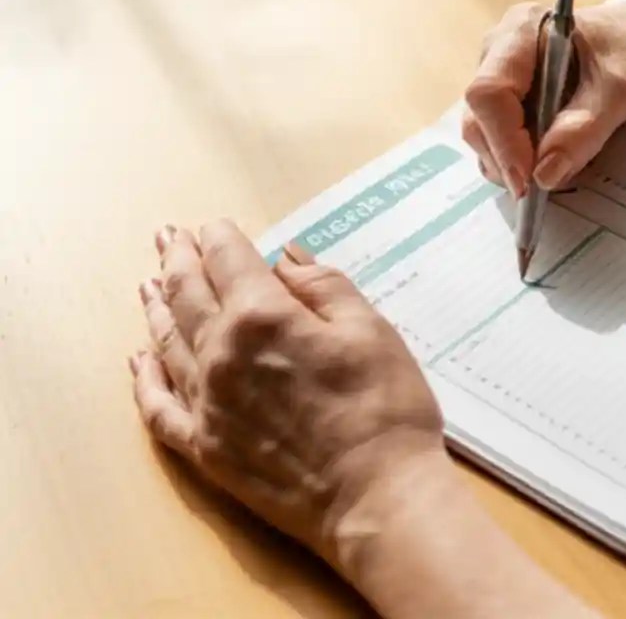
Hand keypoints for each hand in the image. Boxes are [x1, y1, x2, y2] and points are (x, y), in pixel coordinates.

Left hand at [130, 222, 594, 617]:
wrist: (377, 497)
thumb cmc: (387, 411)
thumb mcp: (372, 331)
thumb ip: (325, 287)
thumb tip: (287, 259)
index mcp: (264, 316)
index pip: (230, 261)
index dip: (220, 237)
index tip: (214, 225)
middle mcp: (222, 354)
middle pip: (188, 294)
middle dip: (180, 260)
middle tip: (171, 238)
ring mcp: (207, 403)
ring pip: (167, 342)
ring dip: (157, 306)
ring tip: (150, 283)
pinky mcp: (205, 447)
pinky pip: (159, 407)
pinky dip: (145, 379)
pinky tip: (140, 360)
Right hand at [461, 0, 625, 195]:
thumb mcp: (620, 91)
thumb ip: (583, 130)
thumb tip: (544, 174)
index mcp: (521, 33)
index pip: (489, 93)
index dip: (503, 141)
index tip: (529, 180)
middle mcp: (500, 51)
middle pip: (479, 116)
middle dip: (505, 159)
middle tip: (540, 190)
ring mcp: (501, 76)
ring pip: (484, 132)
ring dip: (512, 163)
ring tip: (556, 171)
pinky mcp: (510, 99)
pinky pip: (500, 136)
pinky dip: (521, 159)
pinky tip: (552, 162)